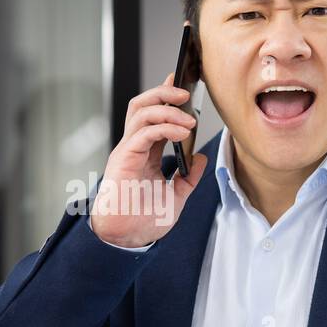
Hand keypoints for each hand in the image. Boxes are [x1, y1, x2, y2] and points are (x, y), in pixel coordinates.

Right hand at [90, 72, 207, 248]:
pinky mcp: (124, 158)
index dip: (167, 98)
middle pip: (143, 105)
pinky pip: (144, 132)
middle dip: (163, 93)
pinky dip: (165, 127)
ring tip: (189, 116)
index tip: (184, 87)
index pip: (154, 116)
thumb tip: (202, 158)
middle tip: (186, 92)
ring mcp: (127, 150)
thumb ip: (189, 177)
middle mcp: (133, 147)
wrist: (126, 239)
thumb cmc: (143, 220)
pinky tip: (183, 132)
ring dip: (167, 108)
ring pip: (141, 111)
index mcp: (144, 153)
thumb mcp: (176, 197)